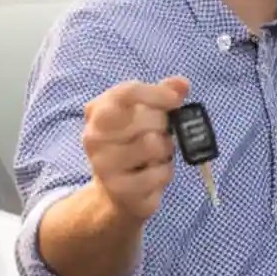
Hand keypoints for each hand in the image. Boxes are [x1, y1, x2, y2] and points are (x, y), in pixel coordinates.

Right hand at [81, 76, 189, 221]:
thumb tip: (182, 84)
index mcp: (98, 111)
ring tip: (157, 155)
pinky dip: (165, 172)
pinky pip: (159, 173)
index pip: (126, 93)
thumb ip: (162, 95)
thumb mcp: (145, 115)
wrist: (116, 192)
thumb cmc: (134, 145)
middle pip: (147, 118)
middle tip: (162, 134)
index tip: (176, 100)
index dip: (156, 93)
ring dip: (166, 150)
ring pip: (154, 145)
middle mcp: (94, 137)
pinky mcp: (119, 190)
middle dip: (165, 126)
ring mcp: (103, 165)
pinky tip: (154, 174)